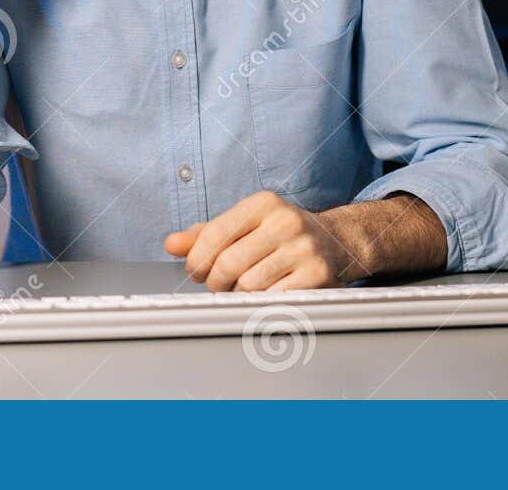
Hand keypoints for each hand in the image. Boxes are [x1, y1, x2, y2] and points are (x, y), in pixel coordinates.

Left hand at [163, 191, 363, 291]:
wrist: (336, 242)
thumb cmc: (280, 235)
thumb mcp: (245, 225)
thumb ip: (206, 234)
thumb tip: (171, 244)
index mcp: (263, 203)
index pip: (215, 233)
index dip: (197, 259)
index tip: (196, 271)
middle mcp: (285, 221)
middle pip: (229, 264)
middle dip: (216, 282)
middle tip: (219, 286)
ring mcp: (304, 249)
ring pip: (249, 286)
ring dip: (238, 296)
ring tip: (243, 290)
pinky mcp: (318, 276)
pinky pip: (273, 300)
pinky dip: (261, 304)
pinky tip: (264, 297)